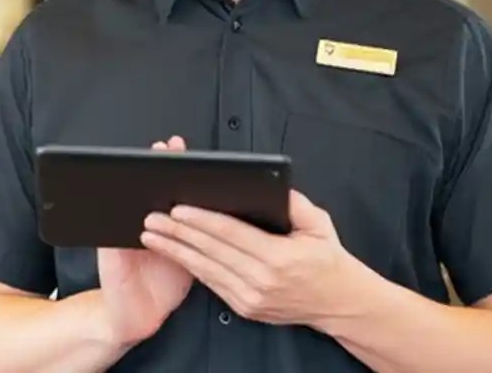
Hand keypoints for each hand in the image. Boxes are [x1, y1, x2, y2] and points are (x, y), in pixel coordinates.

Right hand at [97, 136, 194, 345]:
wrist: (133, 317)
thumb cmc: (163, 288)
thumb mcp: (190, 257)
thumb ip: (204, 237)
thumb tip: (238, 220)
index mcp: (165, 226)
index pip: (169, 189)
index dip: (176, 166)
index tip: (182, 147)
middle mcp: (144, 224)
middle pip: (148, 187)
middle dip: (158, 165)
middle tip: (167, 147)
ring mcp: (123, 232)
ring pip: (130, 199)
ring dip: (138, 180)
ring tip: (148, 162)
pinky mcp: (110, 247)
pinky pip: (113, 225)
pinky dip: (119, 210)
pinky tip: (127, 196)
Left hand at [142, 188, 371, 328]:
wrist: (338, 302)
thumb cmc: (328, 260)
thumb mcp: (319, 225)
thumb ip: (295, 203)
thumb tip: (272, 184)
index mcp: (279, 258)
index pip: (231, 234)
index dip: (202, 221)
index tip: (178, 209)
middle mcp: (262, 281)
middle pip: (211, 251)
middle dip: (178, 233)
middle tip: (153, 218)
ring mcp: (251, 298)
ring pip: (205, 270)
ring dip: (176, 251)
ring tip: (153, 235)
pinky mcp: (244, 308)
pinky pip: (212, 284)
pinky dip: (191, 267)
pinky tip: (175, 253)